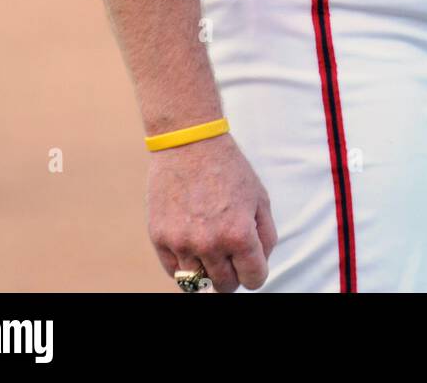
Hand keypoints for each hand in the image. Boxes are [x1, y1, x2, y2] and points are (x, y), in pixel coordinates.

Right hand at [147, 133, 277, 292]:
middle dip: (232, 274)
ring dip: (207, 269)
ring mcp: (182, 243)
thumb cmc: (228, 167)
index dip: (256, 272)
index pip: (254, 279)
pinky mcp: (160, 238)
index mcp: (239, 235)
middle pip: (225, 286)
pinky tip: (192, 244)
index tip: (251, 262)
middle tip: (230, 254)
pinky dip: (185, 264)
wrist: (189, 141)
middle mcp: (210, 244)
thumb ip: (266, 236)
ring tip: (210, 245)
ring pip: (198, 282)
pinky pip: (174, 271)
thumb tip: (259, 264)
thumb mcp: (260, 197)